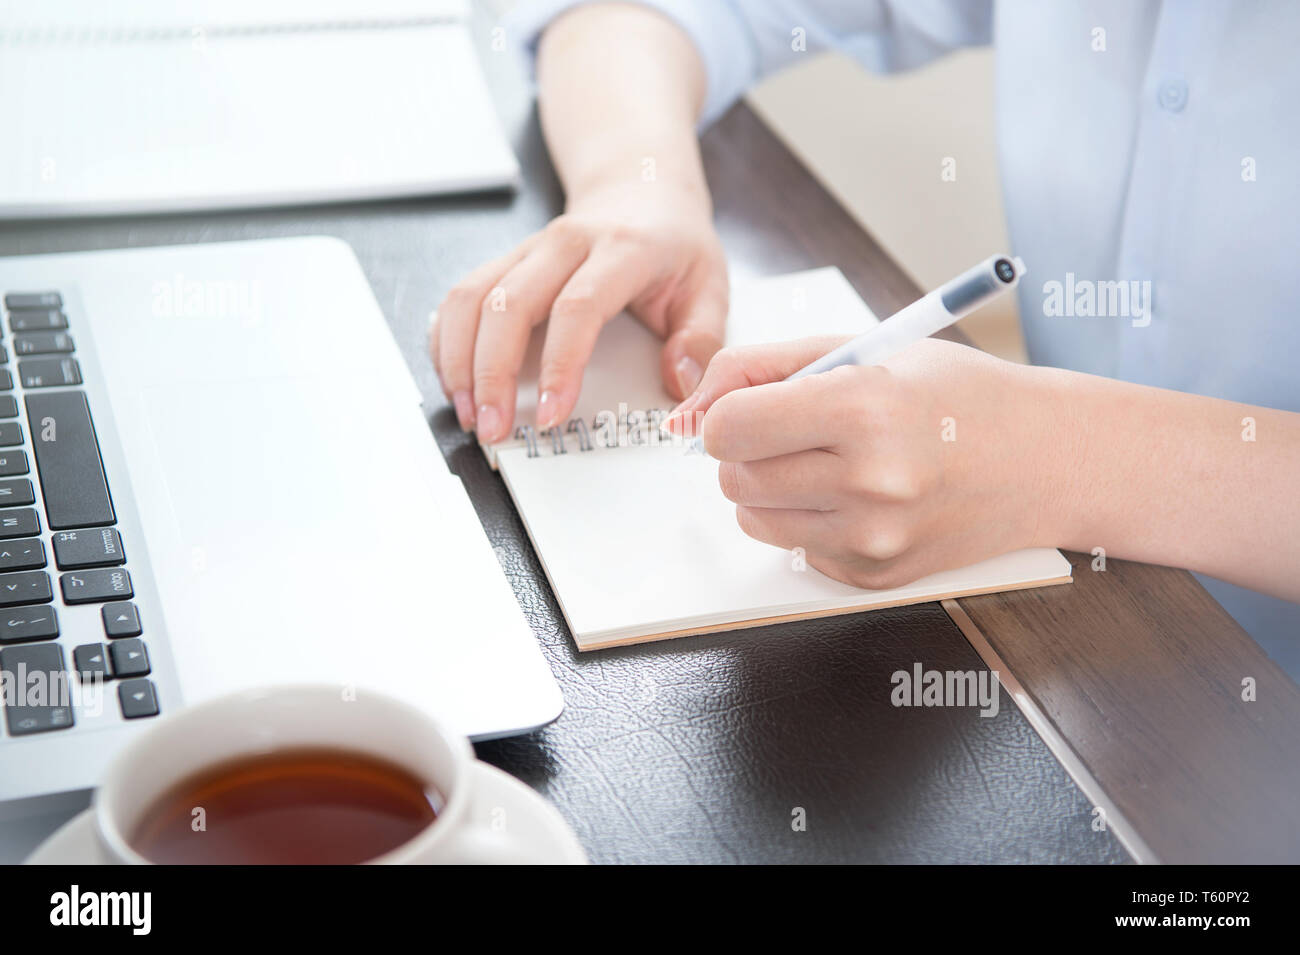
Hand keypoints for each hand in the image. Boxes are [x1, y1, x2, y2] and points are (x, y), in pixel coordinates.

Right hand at [429, 179, 727, 440]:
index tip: (552, 415)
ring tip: (470, 414)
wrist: (641, 188)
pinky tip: (456, 381)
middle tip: (493, 428)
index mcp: (621, 250)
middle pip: (508, 304)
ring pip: (472, 297)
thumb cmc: (674, 244)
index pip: (577, 307)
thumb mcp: (711, 286)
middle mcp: (565, 244)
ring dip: (460, 360)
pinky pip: (461, 297)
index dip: (560, 365)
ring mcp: (528, 251)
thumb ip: (702, 339)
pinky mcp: (505, 262)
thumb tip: (681, 388)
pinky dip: (448, 341)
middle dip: (492, 373)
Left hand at [663, 337, 1066, 589]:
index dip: (726, 414)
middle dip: (747, 451)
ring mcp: (874, 539)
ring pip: (753, 518)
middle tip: (796, 431)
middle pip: (732, 477)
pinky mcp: (875, 577)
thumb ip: (765, 367)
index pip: (730, 428)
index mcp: (864, 410)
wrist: (1046, 459)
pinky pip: (795, 549)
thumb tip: (691, 408)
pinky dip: (809, 522)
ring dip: (770, 489)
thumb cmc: (956, 393)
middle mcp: (869, 482)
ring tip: (827, 462)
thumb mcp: (864, 348)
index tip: (748, 407)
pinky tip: (861, 496)